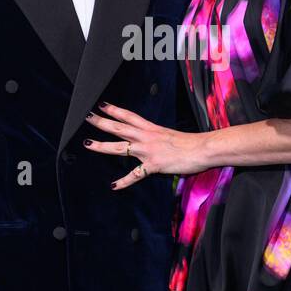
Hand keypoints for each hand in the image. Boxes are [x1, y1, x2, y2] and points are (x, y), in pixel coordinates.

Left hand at [83, 102, 207, 188]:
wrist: (203, 148)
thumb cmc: (192, 143)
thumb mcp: (171, 135)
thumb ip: (159, 138)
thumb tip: (155, 142)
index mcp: (152, 128)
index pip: (129, 116)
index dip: (115, 110)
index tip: (102, 105)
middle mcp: (147, 137)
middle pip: (119, 127)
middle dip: (102, 122)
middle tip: (88, 117)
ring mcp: (148, 151)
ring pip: (120, 147)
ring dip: (102, 145)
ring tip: (88, 144)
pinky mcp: (154, 165)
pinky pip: (135, 175)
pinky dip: (124, 181)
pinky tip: (114, 185)